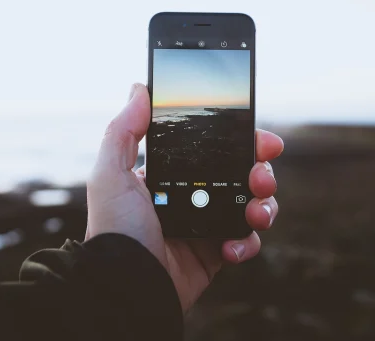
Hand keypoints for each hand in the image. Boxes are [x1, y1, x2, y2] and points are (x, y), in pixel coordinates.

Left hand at [86, 83, 282, 311]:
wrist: (127, 285)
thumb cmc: (115, 229)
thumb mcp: (110, 174)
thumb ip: (123, 131)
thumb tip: (139, 89)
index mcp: (172, 174)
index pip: (214, 148)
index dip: (241, 141)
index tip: (261, 138)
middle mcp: (193, 195)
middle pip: (242, 173)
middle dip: (261, 171)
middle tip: (261, 176)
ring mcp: (207, 223)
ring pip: (253, 204)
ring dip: (264, 205)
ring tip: (255, 212)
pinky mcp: (217, 252)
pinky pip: (247, 240)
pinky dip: (248, 242)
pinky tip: (231, 248)